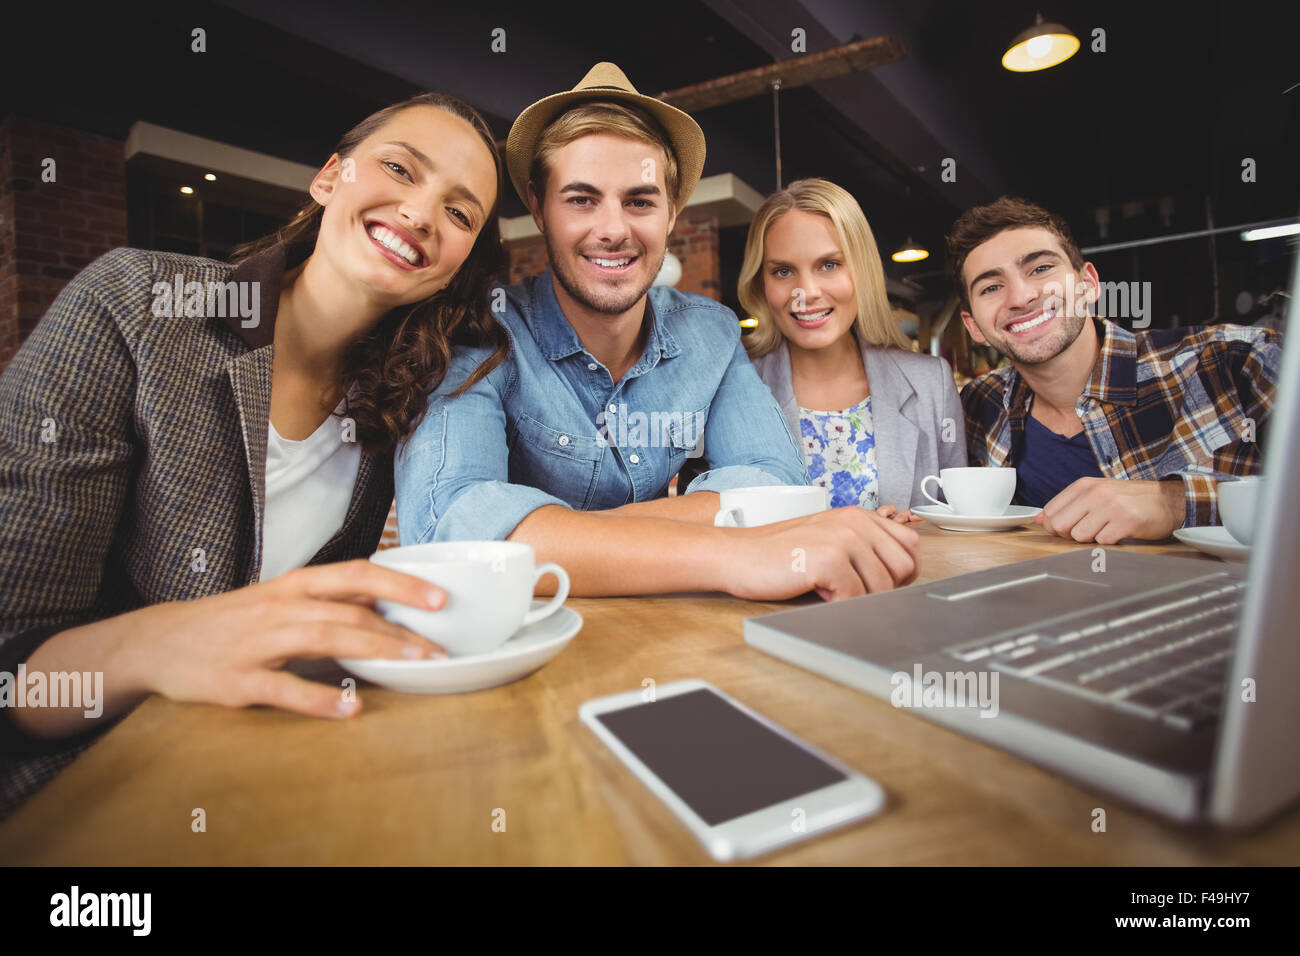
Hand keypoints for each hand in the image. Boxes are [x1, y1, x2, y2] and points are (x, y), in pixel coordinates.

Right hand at [110, 559, 447, 718]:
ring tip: (413, 664)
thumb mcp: (281, 599)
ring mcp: (258, 642)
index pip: (356, 574)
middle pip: (350, 610)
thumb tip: (389, 602)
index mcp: (294, 584)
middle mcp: (280, 607)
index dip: (400, 583)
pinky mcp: (238, 680)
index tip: (441, 597)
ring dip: (374, 651)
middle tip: (439, 648)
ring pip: (326, 639)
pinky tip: (351, 708)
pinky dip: (320, 699)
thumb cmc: (233, 621)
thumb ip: (330, 600)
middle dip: (400, 629)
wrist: (158, 642)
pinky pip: (285, 689)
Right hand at [722, 506, 920, 601]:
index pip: (909, 545)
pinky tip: (820, 594)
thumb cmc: (778, 554)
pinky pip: (856, 598)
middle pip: (903, 568)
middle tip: (853, 592)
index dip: (901, 572)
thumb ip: (861, 547)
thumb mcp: (827, 538)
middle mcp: (855, 522)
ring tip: (830, 591)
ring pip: (882, 587)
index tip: (881, 584)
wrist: (738, 555)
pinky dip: (840, 605)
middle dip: (884, 589)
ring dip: (859, 599)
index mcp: (858, 516)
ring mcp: (842, 539)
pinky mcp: (829, 560)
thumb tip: (897, 577)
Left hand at [1036, 477, 1184, 542]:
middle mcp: (1095, 493)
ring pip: (1080, 536)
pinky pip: (1102, 542)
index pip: (1050, 511)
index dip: (1054, 525)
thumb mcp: (1095, 494)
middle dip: (1069, 534)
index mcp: (1084, 485)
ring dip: (1092, 538)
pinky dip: (1109, 542)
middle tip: (1088, 530)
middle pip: (1060, 525)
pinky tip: (1119, 532)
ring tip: (1107, 528)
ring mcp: (1111, 507)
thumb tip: (1039, 519)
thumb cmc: (1128, 500)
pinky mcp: (1126, 522)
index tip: (1067, 527)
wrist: (1167, 500)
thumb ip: (1067, 506)